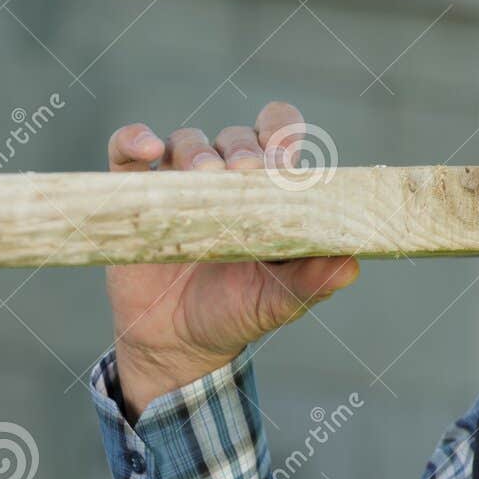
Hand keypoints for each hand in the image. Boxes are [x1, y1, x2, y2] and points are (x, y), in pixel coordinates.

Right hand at [104, 101, 358, 419]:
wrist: (178, 343)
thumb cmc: (238, 313)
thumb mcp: (281, 303)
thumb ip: (315, 281)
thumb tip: (352, 263)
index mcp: (270, 193)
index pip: (281, 138)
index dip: (284, 136)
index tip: (284, 161)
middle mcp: (226, 179)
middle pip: (238, 136)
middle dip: (245, 147)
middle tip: (247, 171)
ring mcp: (179, 184)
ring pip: (188, 141)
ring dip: (197, 149)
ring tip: (205, 175)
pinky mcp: (135, 192)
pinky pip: (127, 152)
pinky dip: (134, 139)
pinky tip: (149, 148)